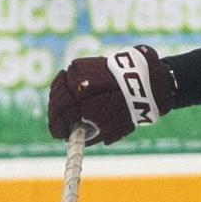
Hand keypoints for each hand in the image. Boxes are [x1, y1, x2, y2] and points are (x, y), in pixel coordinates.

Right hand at [47, 46, 174, 143]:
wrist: (145, 83)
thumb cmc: (131, 109)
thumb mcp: (112, 129)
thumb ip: (91, 135)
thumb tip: (72, 137)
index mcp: (83, 106)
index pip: (60, 118)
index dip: (57, 128)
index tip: (58, 134)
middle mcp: (77, 88)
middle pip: (56, 102)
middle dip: (55, 115)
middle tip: (59, 124)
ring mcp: (77, 74)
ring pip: (58, 88)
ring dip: (56, 100)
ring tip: (61, 110)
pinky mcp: (81, 64)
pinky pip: (65, 76)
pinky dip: (63, 86)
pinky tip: (68, 93)